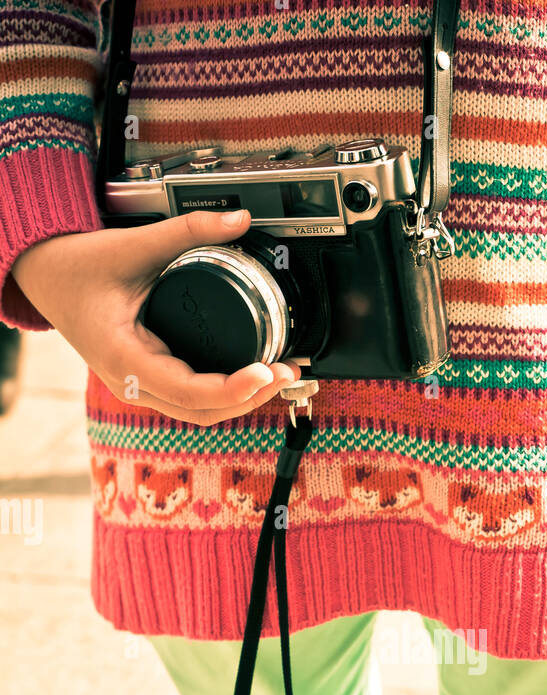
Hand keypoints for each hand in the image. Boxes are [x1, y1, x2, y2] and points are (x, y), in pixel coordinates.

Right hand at [10, 209, 300, 424]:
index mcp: (124, 357)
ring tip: (281, 375)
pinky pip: (192, 401)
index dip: (232, 388)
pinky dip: (225, 394)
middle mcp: (132, 382)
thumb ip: (188, 230)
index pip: (188, 391)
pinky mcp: (149, 382)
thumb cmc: (78, 268)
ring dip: (242, 400)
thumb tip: (238, 219)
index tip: (266, 372)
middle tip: (289, 371)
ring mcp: (139, 387)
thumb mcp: (133, 245)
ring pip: (199, 413)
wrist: (47, 277)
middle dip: (250, 397)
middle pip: (201, 412)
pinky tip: (252, 378)